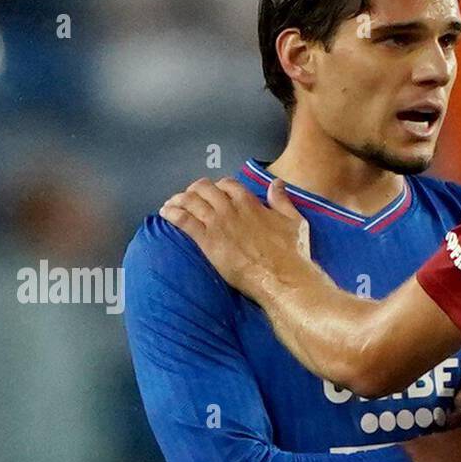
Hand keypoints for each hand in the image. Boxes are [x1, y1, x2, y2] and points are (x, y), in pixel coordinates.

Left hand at [159, 177, 309, 298]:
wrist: (282, 277)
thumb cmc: (292, 253)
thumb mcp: (295, 221)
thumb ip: (282, 201)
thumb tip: (277, 184)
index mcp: (250, 202)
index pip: (227, 184)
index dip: (218, 186)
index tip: (214, 192)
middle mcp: (231, 209)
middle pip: (204, 189)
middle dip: (194, 190)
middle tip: (189, 196)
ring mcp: (218, 224)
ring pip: (191, 202)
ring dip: (179, 200)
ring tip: (171, 203)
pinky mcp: (208, 241)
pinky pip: (184, 221)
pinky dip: (172, 214)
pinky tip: (165, 213)